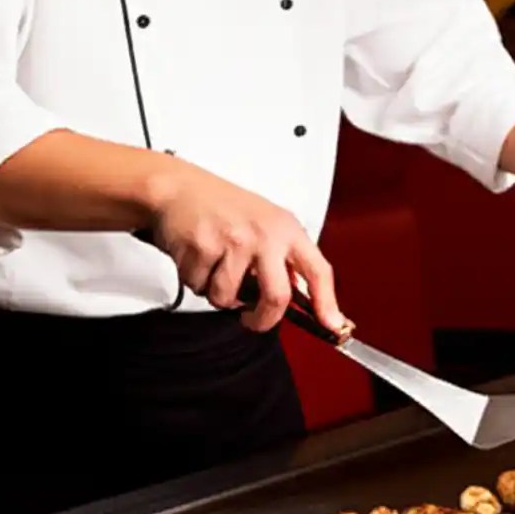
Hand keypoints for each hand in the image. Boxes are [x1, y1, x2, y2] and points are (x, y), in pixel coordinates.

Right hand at [145, 164, 343, 332]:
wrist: (181, 188)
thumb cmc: (226, 209)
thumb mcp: (269, 225)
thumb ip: (285, 260)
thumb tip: (301, 302)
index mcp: (288, 230)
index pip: (318, 271)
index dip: (328, 303)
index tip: (333, 325)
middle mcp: (265, 235)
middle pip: (276, 297)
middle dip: (263, 319)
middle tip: (252, 320)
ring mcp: (234, 241)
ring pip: (228, 298)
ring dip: (219, 295)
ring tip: (216, 270)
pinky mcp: (203, 247)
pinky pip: (200, 287)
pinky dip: (196, 281)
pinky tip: (199, 258)